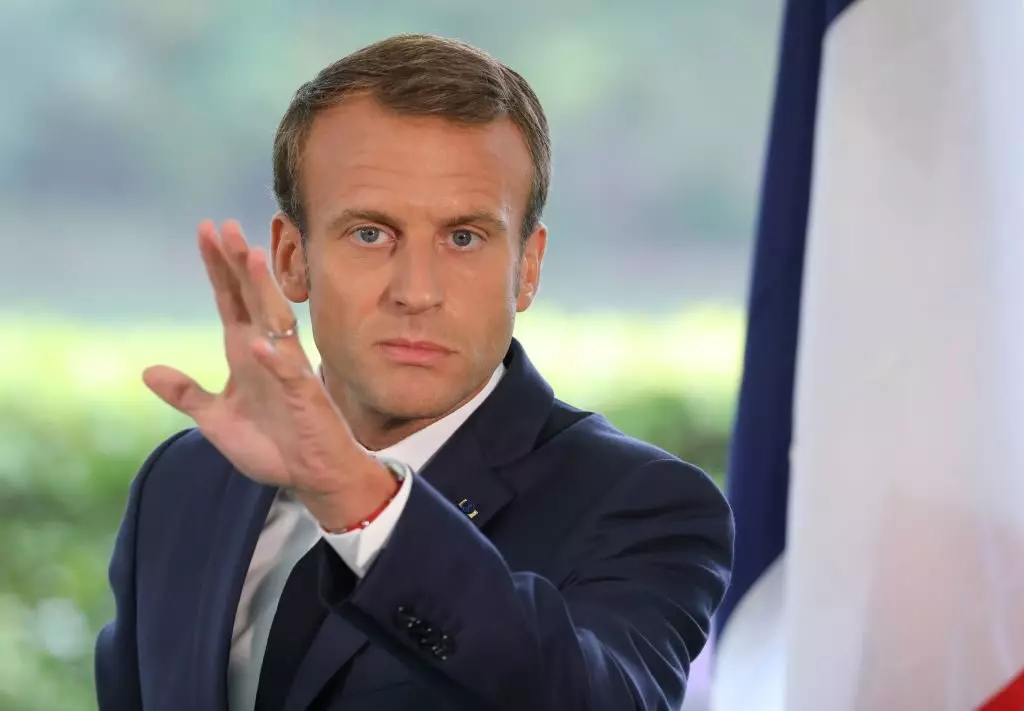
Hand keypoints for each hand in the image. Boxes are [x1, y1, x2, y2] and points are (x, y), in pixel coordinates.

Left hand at [143, 220, 380, 504]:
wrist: (311, 474)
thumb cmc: (272, 444)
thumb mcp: (216, 419)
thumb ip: (186, 393)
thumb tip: (147, 371)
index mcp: (244, 352)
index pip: (229, 300)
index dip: (217, 267)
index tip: (206, 230)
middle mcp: (267, 351)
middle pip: (252, 298)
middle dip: (238, 262)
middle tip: (226, 225)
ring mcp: (288, 371)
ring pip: (275, 322)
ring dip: (263, 291)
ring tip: (251, 258)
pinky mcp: (305, 398)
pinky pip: (289, 374)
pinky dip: (276, 360)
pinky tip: (262, 345)